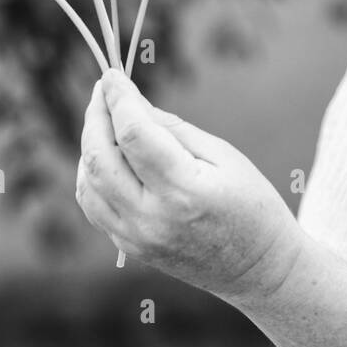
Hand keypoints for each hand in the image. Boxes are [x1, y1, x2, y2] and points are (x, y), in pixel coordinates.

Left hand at [75, 69, 302, 303]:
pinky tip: (106, 155)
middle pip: (98, 157)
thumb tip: (133, 104)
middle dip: (96, 115)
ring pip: (87, 182)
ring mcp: (136, 238)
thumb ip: (173, 130)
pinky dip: (90, 174)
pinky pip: (93, 205)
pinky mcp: (130, 248)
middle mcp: (152, 218)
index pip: (133, 134)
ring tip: (106, 120)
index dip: (118, 98)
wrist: (259, 270)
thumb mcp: (223, 156)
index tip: (112, 75)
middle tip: (103, 91)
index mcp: (184, 191)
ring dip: (89, 144)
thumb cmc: (252, 205)